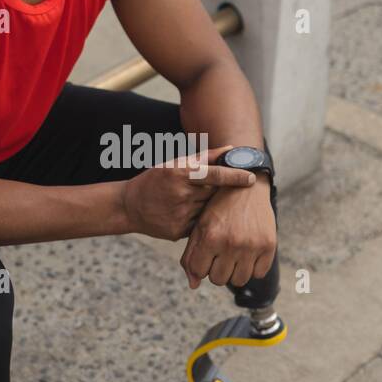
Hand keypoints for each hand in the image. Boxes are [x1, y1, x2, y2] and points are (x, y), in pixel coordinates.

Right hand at [121, 143, 255, 241]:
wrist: (129, 207)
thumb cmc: (156, 180)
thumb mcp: (175, 163)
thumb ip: (205, 157)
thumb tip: (233, 149)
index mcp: (180, 173)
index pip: (216, 174)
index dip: (235, 176)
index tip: (251, 178)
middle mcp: (181, 194)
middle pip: (214, 193)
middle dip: (220, 192)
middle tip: (222, 190)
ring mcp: (180, 214)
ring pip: (209, 210)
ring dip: (209, 206)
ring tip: (193, 202)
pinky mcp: (178, 231)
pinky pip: (200, 225)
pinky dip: (201, 220)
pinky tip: (187, 214)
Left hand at [180, 175, 276, 289]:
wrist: (248, 189)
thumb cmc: (219, 209)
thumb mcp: (200, 227)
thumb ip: (191, 256)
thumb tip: (193, 285)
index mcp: (210, 237)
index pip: (200, 271)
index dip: (201, 265)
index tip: (207, 254)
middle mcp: (231, 243)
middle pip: (219, 280)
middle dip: (217, 270)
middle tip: (221, 254)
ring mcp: (252, 245)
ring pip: (239, 280)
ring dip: (235, 271)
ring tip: (235, 255)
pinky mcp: (269, 245)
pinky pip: (259, 273)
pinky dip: (253, 267)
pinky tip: (249, 252)